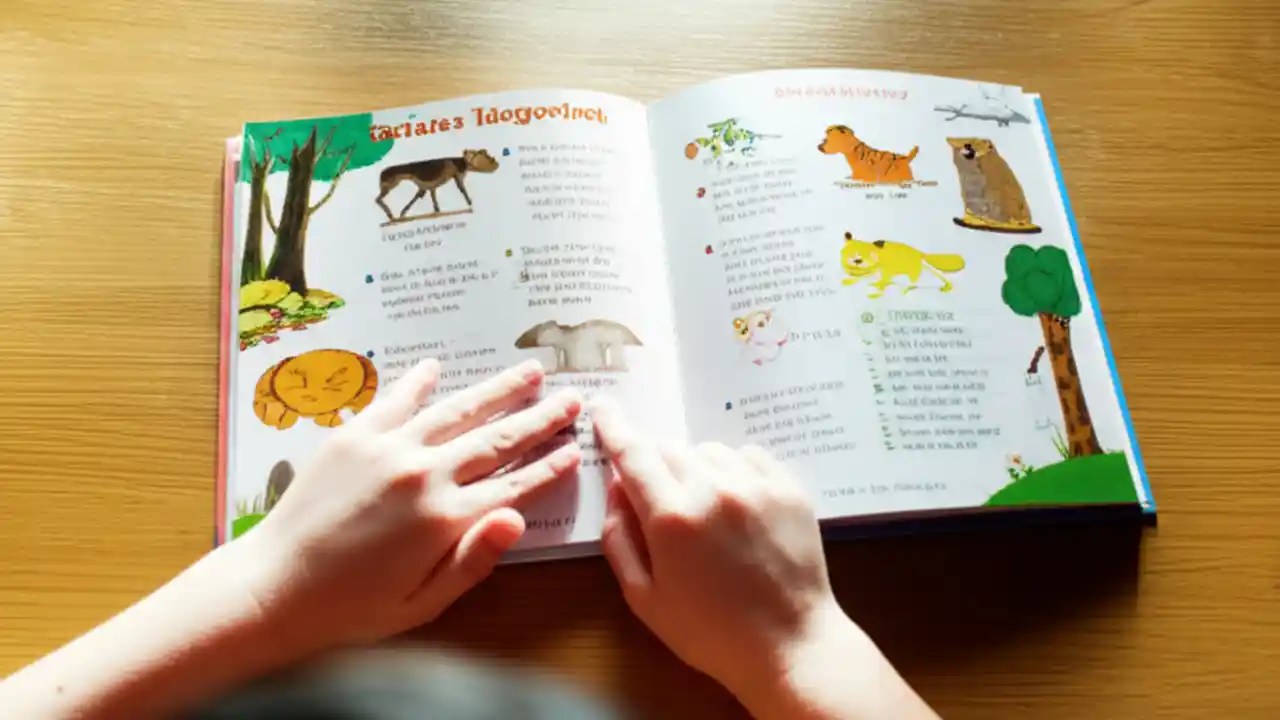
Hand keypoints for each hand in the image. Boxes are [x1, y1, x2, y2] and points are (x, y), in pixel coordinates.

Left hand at [238, 358, 582, 653]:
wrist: (274, 587)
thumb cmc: (352, 607)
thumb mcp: (423, 602)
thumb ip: (474, 560)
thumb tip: (519, 519)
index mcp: (446, 519)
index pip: (514, 485)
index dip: (548, 466)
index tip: (574, 448)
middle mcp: (424, 475)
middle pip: (496, 440)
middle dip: (538, 418)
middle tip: (571, 398)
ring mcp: (388, 448)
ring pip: (456, 410)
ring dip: (497, 390)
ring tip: (529, 371)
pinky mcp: (353, 435)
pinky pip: (395, 399)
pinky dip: (418, 381)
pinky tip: (437, 366)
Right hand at [591, 397, 934, 719]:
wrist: (789, 646)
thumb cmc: (710, 632)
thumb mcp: (644, 598)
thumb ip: (618, 538)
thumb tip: (615, 489)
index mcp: (671, 517)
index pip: (633, 454)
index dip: (614, 429)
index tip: (604, 409)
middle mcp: (713, 489)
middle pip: (669, 447)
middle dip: (655, 464)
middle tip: (662, 501)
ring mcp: (756, 486)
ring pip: (709, 450)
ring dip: (696, 468)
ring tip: (705, 509)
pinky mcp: (789, 489)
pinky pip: (749, 456)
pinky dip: (735, 470)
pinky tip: (736, 503)